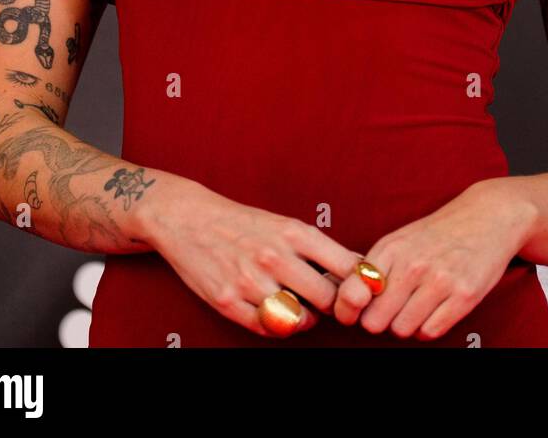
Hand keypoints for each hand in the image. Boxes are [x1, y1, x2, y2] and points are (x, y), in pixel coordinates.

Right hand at [145, 177, 365, 336]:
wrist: (188, 218)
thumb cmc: (242, 222)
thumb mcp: (284, 224)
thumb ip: (317, 248)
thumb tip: (358, 268)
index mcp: (294, 232)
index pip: (346, 267)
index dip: (357, 284)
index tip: (357, 290)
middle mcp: (274, 256)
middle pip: (327, 299)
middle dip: (332, 305)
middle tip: (326, 302)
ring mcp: (250, 281)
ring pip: (298, 319)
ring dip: (304, 318)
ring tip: (299, 306)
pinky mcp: (228, 302)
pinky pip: (268, 329)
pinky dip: (277, 326)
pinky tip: (274, 310)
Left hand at [331, 179, 537, 340]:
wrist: (487, 216)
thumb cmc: (437, 232)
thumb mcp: (399, 239)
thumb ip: (374, 267)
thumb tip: (347, 300)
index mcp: (390, 248)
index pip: (354, 293)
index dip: (352, 308)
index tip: (359, 309)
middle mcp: (413, 264)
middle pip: (376, 321)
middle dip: (382, 319)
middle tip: (394, 307)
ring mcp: (439, 280)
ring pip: (403, 330)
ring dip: (408, 324)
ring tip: (417, 304)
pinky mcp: (464, 295)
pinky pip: (430, 332)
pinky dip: (429, 326)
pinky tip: (435, 307)